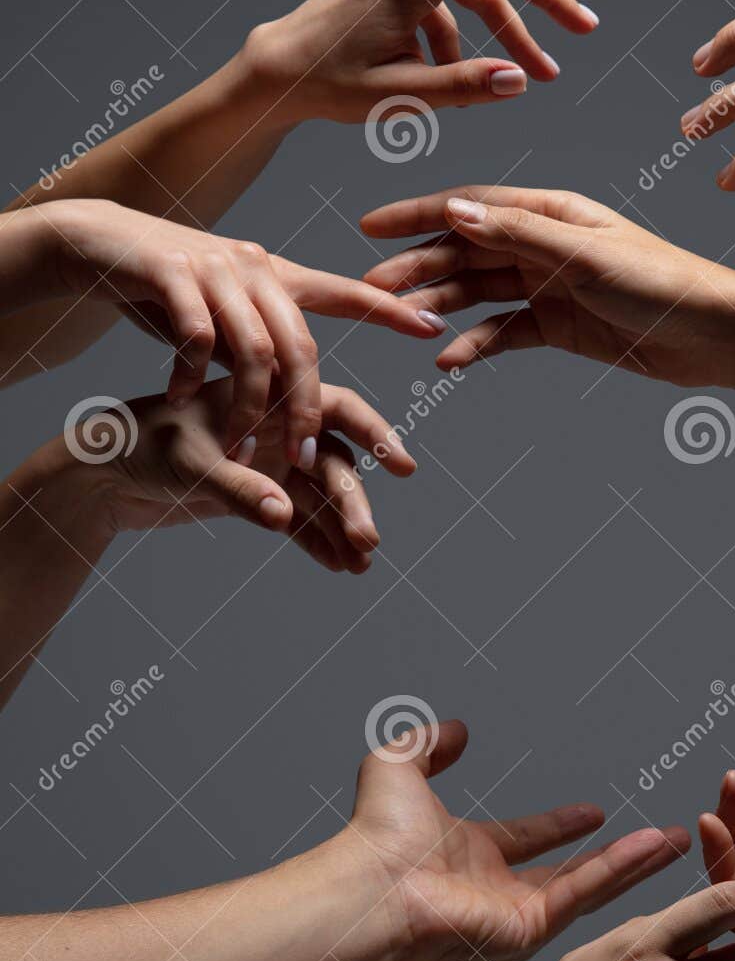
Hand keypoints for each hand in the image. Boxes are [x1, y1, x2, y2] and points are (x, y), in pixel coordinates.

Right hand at [39, 197, 432, 463]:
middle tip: (304, 458)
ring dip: (247, 410)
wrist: (96, 243)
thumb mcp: (226, 316)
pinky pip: (195, 337)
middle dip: (306, 410)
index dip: (390, 310)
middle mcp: (256, 268)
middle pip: (301, 347)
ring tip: (238, 452)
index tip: (434, 328)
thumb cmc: (169, 290)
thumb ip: (262, 347)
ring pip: (252, 351)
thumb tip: (293, 392)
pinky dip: (191, 377)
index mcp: (277, 276)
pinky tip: (178, 399)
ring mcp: (214, 268)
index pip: (346, 293)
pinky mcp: (169, 272)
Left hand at [100, 375, 413, 572]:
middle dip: (353, 502)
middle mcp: (277, 425)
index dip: (375, 434)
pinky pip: (299, 519)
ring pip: (320, 495)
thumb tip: (285, 516)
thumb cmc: (142, 446)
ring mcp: (269, 461)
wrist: (105, 474)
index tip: (402, 468)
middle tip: (367, 540)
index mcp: (268, 394)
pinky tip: (338, 566)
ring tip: (360, 564)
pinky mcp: (258, 494)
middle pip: (332, 461)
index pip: (336, 407)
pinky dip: (317, 541)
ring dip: (341, 527)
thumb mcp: (189, 464)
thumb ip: (239, 490)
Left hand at [244, 0, 596, 125]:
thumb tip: (519, 81)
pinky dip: (463, 41)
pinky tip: (461, 79)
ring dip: (505, 36)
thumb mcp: (402, 95)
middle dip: (542, 4)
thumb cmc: (332, 82)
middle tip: (585, 29)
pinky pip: (451, 4)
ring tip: (533, 78)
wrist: (282, 69)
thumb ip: (464, 86)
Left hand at [323, 721, 691, 960]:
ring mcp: (514, 916)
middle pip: (570, 871)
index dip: (560, 826)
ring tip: (679, 841)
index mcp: (468, 856)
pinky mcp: (527, 933)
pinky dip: (622, 871)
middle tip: (660, 839)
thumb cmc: (373, 836)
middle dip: (617, 856)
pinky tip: (655, 847)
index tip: (592, 812)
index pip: (526, 840)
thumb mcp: (398, 768)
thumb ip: (425, 745)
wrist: (369, 885)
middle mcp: (496, 890)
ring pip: (589, 886)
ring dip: (635, 864)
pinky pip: (584, 895)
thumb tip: (455, 730)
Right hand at [361, 186, 734, 386]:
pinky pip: (504, 333)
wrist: (713, 335)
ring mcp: (549, 286)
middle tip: (371, 288)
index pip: (471, 207)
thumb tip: (456, 213)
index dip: (418, 215)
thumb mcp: (585, 255)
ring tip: (402, 323)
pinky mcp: (559, 327)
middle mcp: (545, 244)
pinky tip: (449, 360)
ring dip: (440, 306)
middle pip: (466, 252)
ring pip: (479, 293)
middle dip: (418, 267)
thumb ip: (519, 236)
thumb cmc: (661, 281)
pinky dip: (476, 345)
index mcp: (551, 212)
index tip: (371, 226)